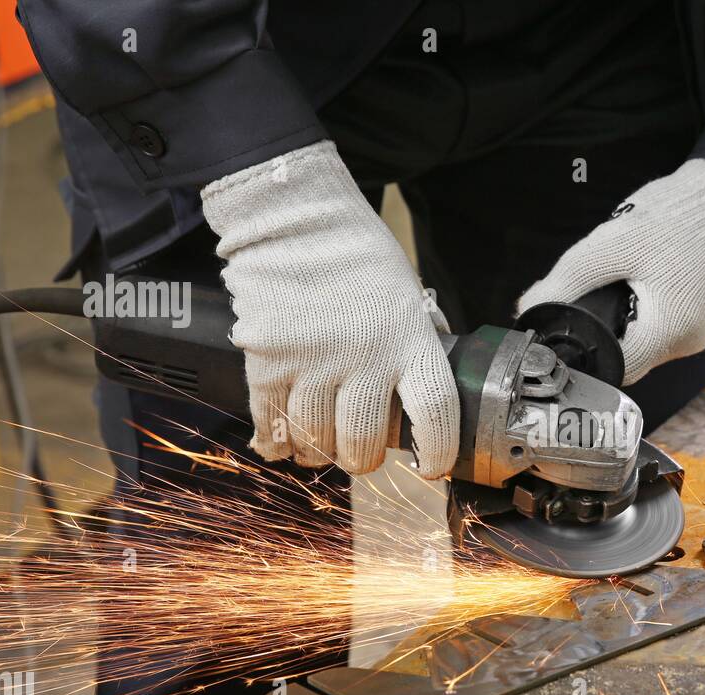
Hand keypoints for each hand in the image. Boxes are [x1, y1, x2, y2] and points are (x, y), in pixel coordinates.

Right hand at [201, 141, 457, 477]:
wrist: (294, 218)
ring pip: (315, 440)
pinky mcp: (267, 360)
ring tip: (319, 443)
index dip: (437, 451)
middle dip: (362, 457)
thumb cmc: (358, 261)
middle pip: (364, 441)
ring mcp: (312, 360)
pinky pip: (271, 423)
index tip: (430, 466)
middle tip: (359, 451)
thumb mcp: (407, 302)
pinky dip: (278, 441)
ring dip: (318, 451)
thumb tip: (420, 407)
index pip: (435, 413)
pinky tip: (283, 442)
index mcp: (410, 340)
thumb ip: (412, 353)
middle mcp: (364, 356)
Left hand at [518, 159, 704, 385]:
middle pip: (628, 358)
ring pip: (644, 344)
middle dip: (602, 335)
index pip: (613, 367)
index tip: (563, 333)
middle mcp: (689, 343)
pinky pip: (661, 329)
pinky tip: (637, 285)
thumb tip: (527, 309)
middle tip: (585, 300)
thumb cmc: (674, 217)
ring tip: (615, 285)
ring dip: (622, 324)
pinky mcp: (703, 318)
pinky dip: (642, 313)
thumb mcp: (608, 247)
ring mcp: (699, 332)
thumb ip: (565, 282)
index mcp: (670, 332)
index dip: (583, 352)